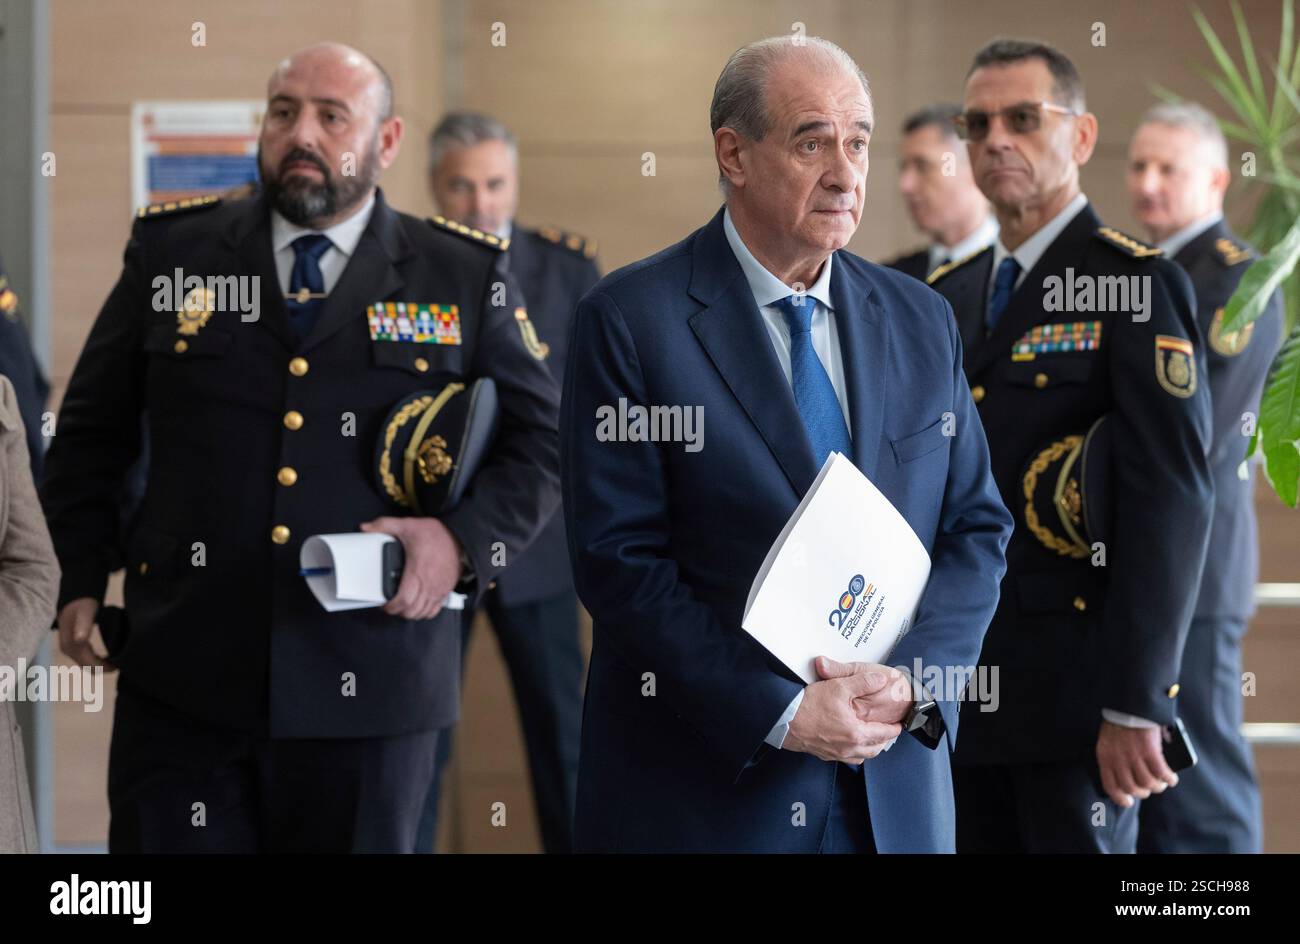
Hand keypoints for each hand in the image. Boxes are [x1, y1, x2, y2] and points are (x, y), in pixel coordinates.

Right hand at [56, 597, 113, 670]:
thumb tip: (80, 639)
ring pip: (87, 664)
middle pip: (88, 667)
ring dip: (101, 665)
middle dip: (104, 668)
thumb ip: (83, 625)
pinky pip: (86, 658)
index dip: (104, 667)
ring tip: (117, 660)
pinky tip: (108, 657)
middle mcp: (68, 649)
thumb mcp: (85, 612)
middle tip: (122, 663)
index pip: (89, 664)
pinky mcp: (73, 645)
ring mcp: (70, 648)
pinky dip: (97, 660)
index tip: (120, 665)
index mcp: (71, 645)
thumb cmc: (82, 603)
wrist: (74, 596)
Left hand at [359, 517, 461, 619]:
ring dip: (411, 613)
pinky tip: (418, 605)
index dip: (391, 606)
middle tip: (391, 605)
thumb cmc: (435, 533)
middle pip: (412, 611)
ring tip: (402, 606)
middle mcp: (429, 584)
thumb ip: (384, 525)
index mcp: (417, 571)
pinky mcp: (446, 590)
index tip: (385, 604)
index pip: (404, 600)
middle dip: (398, 611)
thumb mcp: (407, 525)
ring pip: (423, 613)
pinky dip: (424, 612)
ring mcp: (439, 589)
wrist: (458, 535)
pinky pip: (435, 610)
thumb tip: (365, 527)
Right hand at [783, 656, 903, 763]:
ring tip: (873, 739)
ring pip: (862, 756)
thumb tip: (880, 680)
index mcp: (856, 733)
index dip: (894, 729)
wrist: (784, 720)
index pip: (884, 734)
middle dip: (884, 740)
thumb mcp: (839, 687)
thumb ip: (863, 682)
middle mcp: (848, 748)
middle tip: (889, 732)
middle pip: (875, 749)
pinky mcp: (824, 754)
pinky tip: (851, 744)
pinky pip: (847, 758)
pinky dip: (855, 752)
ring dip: (871, 748)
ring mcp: (836, 754)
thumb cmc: (809, 705)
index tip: (899, 725)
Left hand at [1096, 720, 1178, 807]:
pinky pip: (1161, 773)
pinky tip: (1172, 778)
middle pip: (1132, 788)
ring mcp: (1134, 755)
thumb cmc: (1120, 721)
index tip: (1129, 802)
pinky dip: (1169, 778)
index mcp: (1105, 756)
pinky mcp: (1150, 751)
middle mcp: (1118, 759)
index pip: (1110, 786)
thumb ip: (1114, 756)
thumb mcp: (1108, 740)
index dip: (1120, 798)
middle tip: (1150, 788)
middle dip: (1143, 792)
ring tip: (1162, 783)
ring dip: (1157, 786)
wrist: (1129, 702)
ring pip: (1148, 783)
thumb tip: (1128, 774)